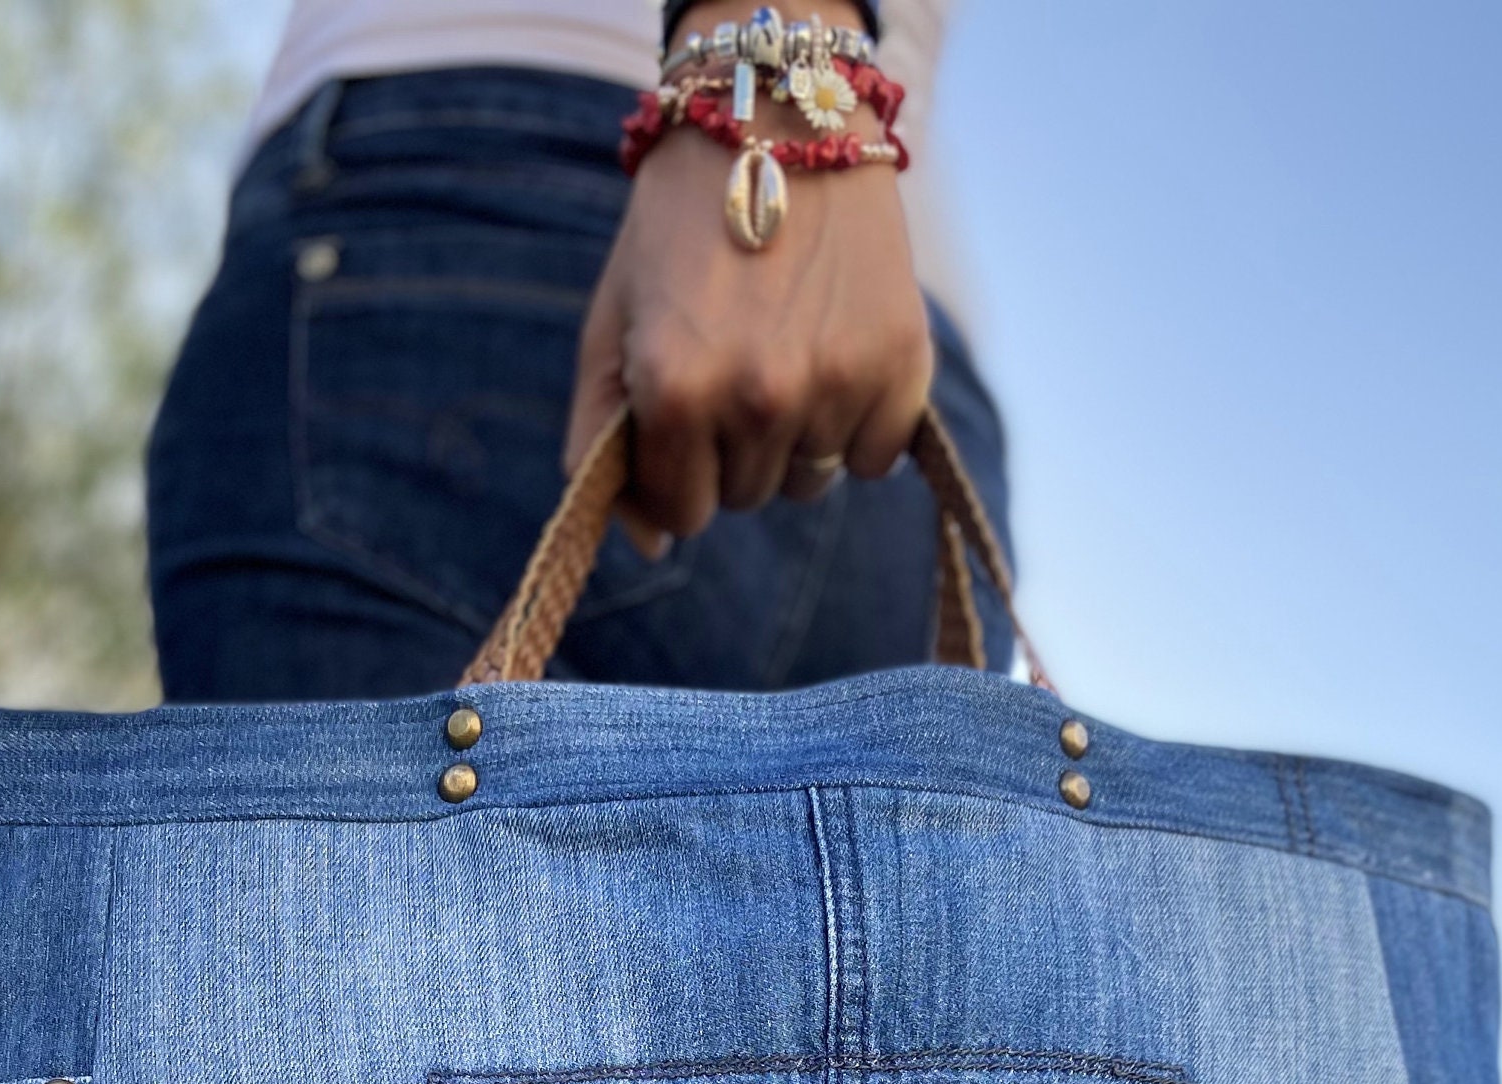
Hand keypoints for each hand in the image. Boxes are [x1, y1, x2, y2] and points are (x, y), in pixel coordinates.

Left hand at [563, 42, 932, 551]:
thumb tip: (652, 544)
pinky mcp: (899, 365)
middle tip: (739, 355)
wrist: (777, 121)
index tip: (687, 412)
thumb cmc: (679, 231)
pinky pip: (873, 457)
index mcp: (676, 389)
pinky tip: (838, 349)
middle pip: (748, 497)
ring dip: (796, 436)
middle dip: (735, 448)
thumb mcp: (611, 326)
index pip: (683, 514)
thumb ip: (602, 443)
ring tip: (787, 345)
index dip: (680, 471)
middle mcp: (758, 395)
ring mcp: (835, 382)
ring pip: (810, 482)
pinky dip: (859, 423)